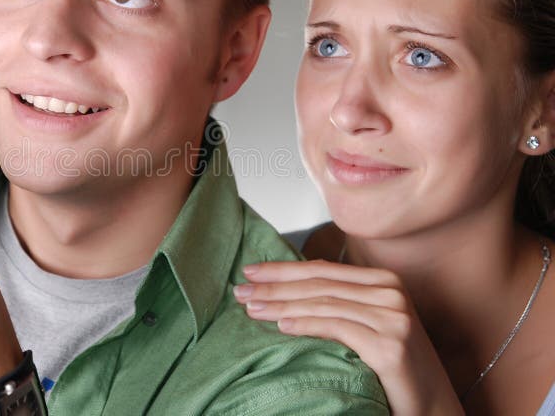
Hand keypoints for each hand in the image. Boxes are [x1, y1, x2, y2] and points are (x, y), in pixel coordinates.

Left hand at [235, 260, 463, 415]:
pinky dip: (305, 325)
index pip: (322, 270)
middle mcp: (391, 293)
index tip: (251, 271)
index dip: (283, 269)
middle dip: (274, 287)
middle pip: (318, 285)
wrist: (431, 407)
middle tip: (240, 290)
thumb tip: (283, 290)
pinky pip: (337, 328)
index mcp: (384, 281)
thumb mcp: (365, 325)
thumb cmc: (393, 368)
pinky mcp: (390, 345)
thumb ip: (336, 302)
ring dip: (281, 306)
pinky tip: (280, 326)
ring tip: (251, 309)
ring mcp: (393, 317)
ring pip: (323, 304)